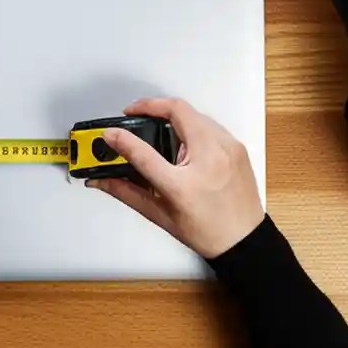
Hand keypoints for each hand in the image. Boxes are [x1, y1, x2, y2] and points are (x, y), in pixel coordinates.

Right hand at [87, 98, 263, 258]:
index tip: (111, 133)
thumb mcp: (160, 215)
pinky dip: (192, 126)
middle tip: (134, 114)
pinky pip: (210, 124)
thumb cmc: (209, 232)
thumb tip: (103, 180)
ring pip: (195, 114)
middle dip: (152, 107)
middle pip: (178, 110)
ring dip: (174, 115)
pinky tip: (183, 142)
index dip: (122, 139)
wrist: (245, 240)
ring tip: (158, 130)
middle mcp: (210, 159)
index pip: (145, 152)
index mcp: (185, 184)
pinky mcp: (237, 147)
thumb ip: (127, 192)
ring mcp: (228, 148)